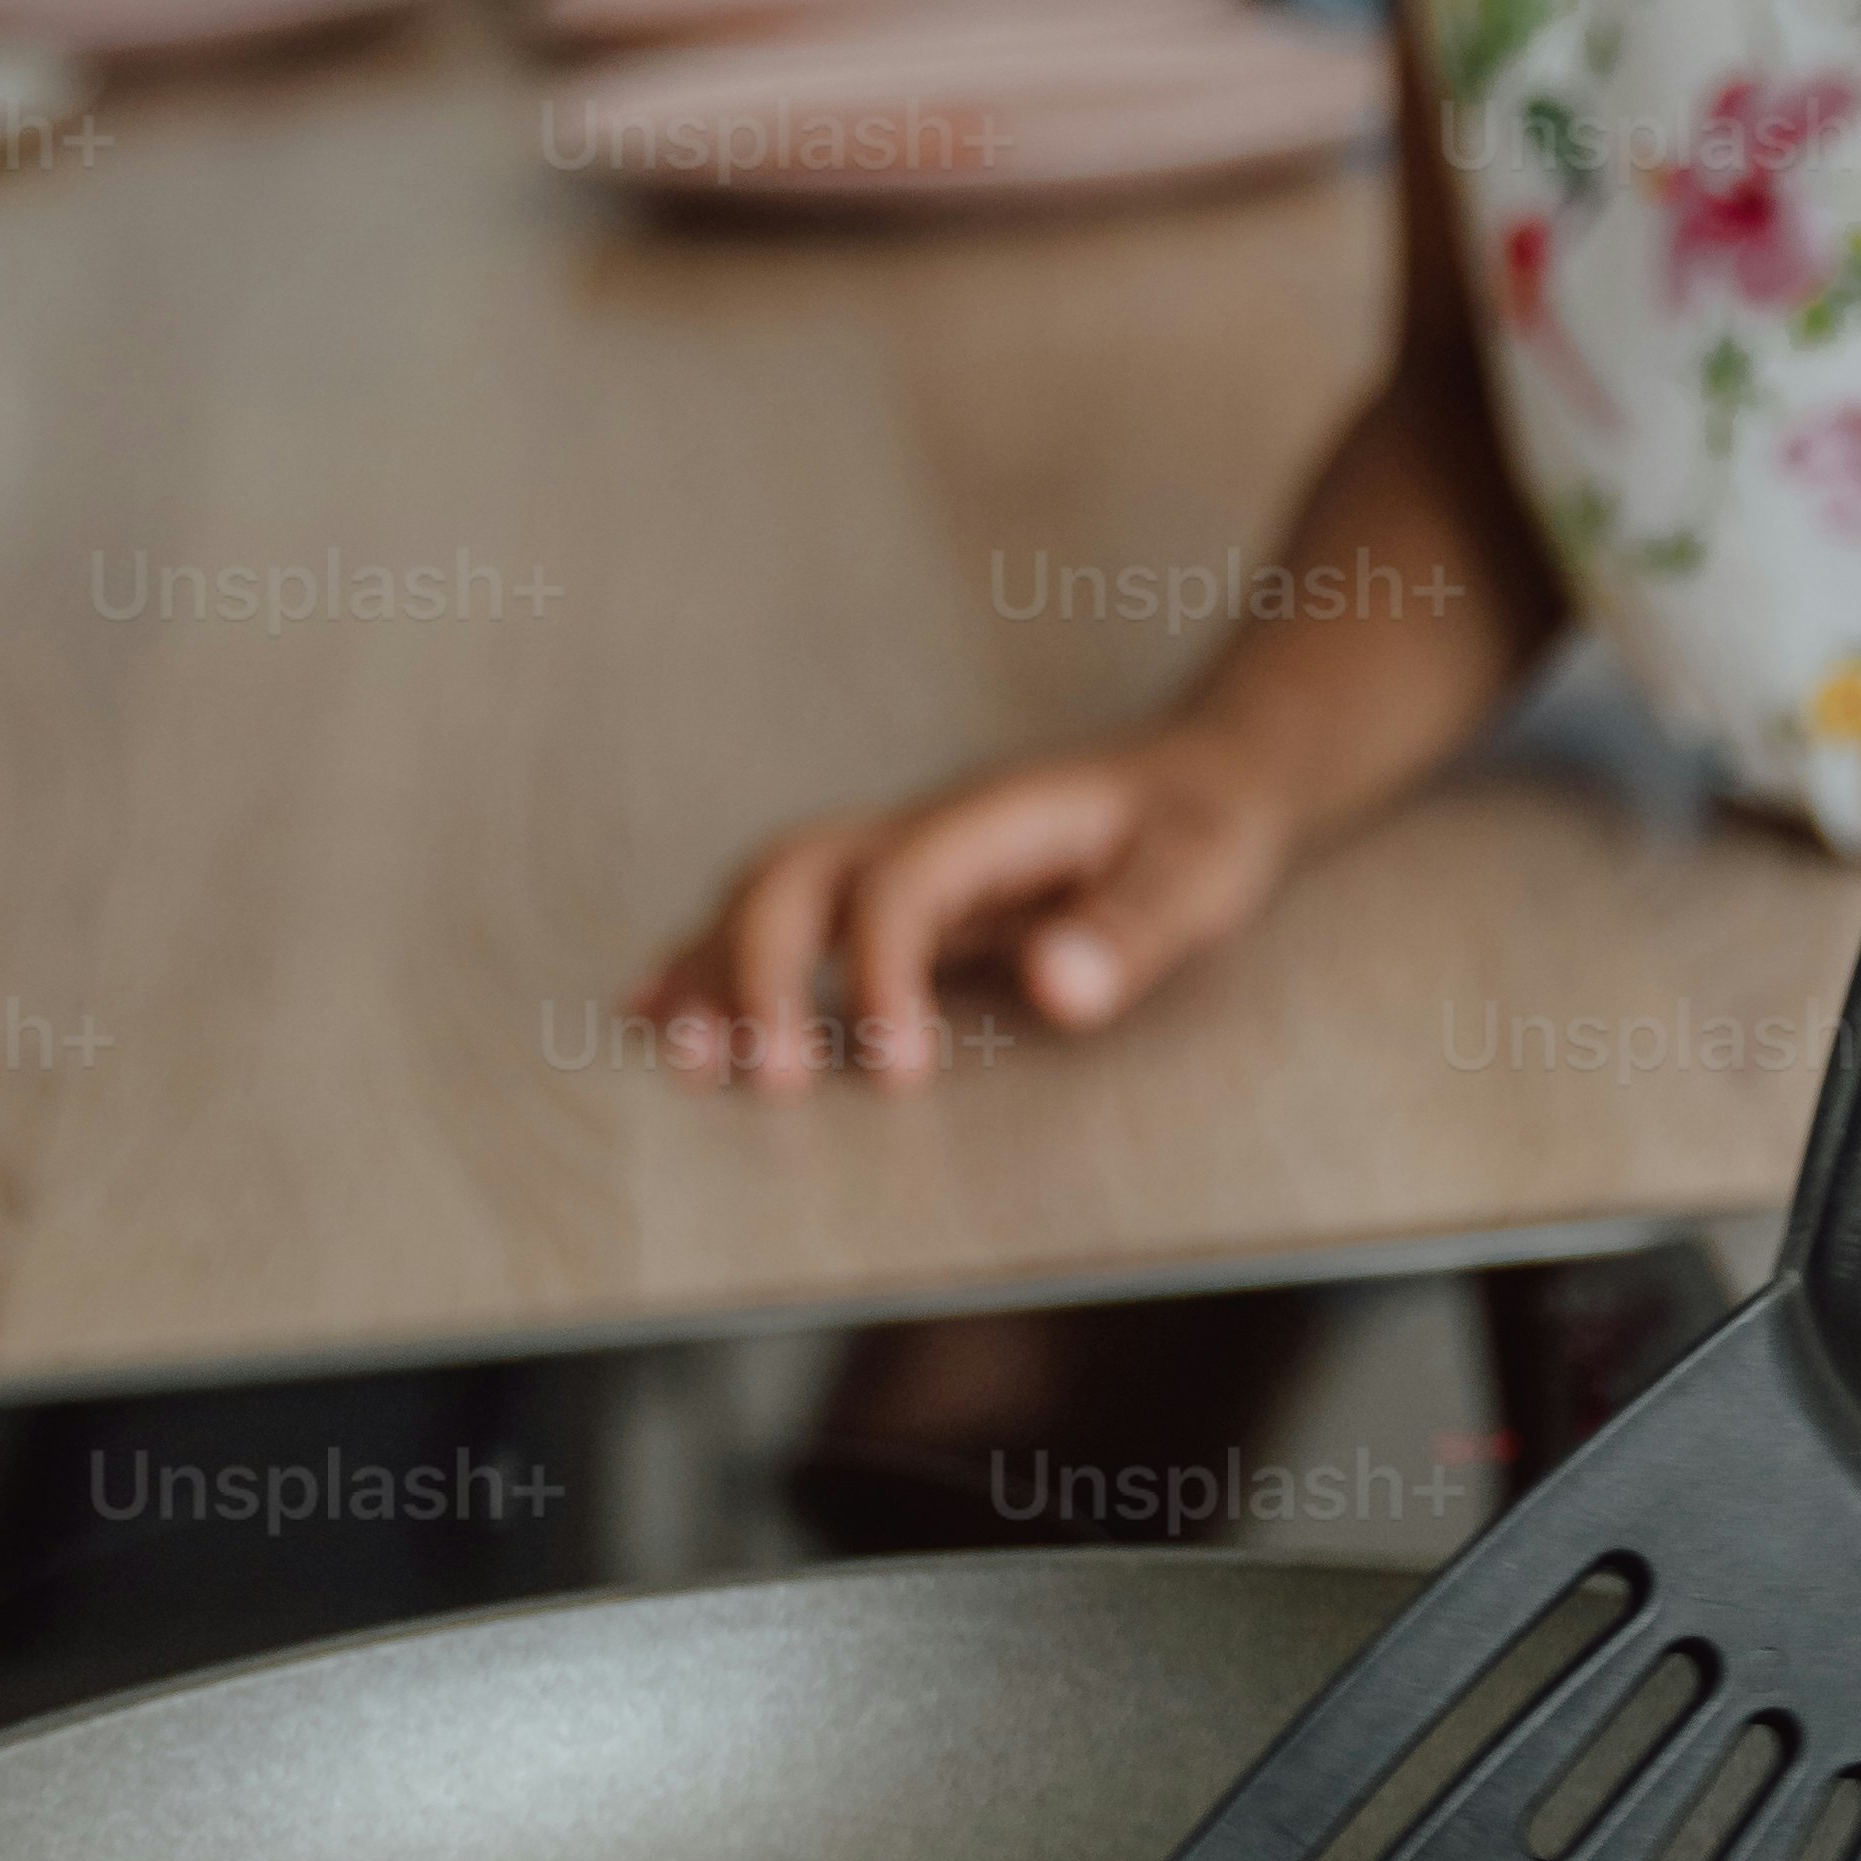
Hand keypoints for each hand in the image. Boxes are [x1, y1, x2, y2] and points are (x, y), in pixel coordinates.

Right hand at [626, 727, 1299, 1091]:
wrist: (1199, 780)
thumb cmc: (1199, 830)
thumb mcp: (1200, 875)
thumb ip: (1135, 931)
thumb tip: (1061, 986)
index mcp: (990, 821)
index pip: (899, 884)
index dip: (883, 973)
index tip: (904, 1072)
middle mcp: (919, 831)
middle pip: (796, 875)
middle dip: (763, 972)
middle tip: (775, 1081)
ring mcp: (892, 860)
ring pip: (768, 896)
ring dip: (716, 971)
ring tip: (682, 1059)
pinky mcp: (885, 900)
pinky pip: (780, 923)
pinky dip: (712, 966)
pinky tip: (660, 1018)